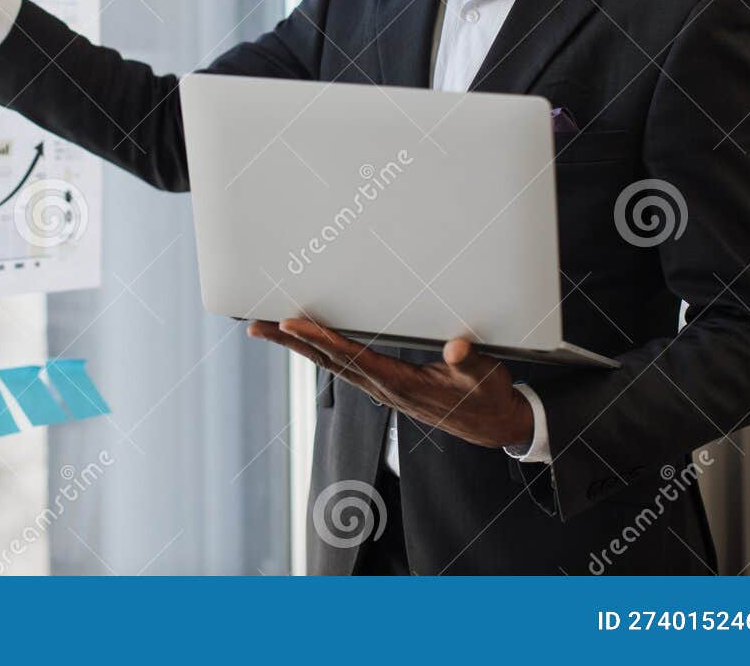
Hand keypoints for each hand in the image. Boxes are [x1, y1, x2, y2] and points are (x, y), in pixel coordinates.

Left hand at [247, 318, 533, 450]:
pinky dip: (321, 351)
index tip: (291, 324)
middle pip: (327, 362)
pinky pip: (345, 366)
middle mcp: (383, 388)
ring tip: (267, 329)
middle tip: (256, 327)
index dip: (321, 339)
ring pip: (331, 365)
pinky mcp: (385, 387)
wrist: (493, 426)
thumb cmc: (487, 397)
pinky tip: (307, 342)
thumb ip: (469, 363)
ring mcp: (382, 389)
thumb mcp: (484, 378)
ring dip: (298, 347)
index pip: (351, 357)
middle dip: (290, 343)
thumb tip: (455, 349)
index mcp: (401, 383)